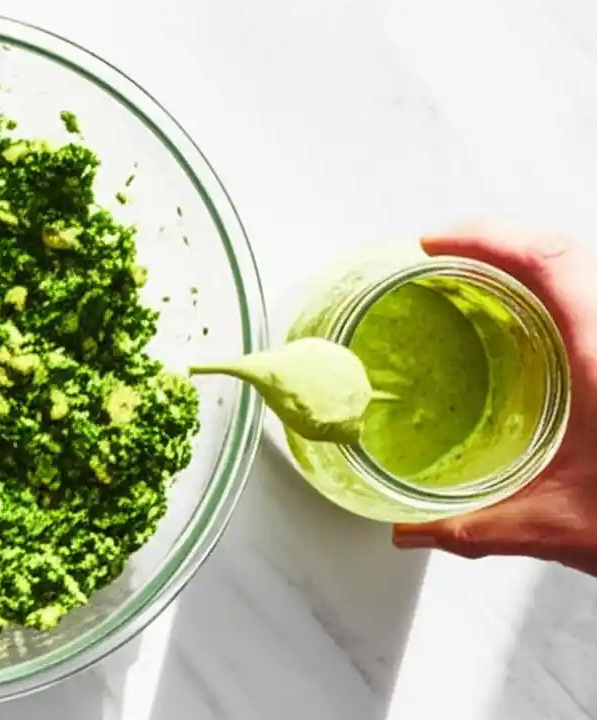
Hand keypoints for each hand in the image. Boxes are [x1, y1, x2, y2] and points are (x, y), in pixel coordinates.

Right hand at [392, 221, 596, 575]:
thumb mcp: (561, 527)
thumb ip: (475, 527)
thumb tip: (417, 529)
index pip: (548, 259)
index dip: (486, 236)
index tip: (436, 242)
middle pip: (566, 250)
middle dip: (501, 240)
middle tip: (450, 254)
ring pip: (589, 272)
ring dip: (536, 265)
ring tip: (486, 281)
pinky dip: (563, 295)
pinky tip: (539, 330)